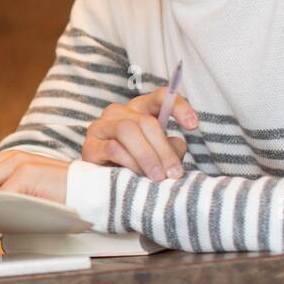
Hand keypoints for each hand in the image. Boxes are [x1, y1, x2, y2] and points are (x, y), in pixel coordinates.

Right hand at [82, 87, 197, 180]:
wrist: (104, 185)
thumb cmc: (136, 166)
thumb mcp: (160, 155)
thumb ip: (171, 150)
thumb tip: (175, 151)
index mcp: (140, 109)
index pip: (161, 97)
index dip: (179, 107)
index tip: (193, 125)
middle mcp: (118, 112)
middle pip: (146, 121)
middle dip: (163, 149)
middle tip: (173, 172)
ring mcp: (101, 127)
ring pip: (127, 130)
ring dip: (146, 156)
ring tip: (157, 177)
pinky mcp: (90, 146)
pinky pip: (112, 147)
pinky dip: (129, 162)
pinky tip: (136, 176)